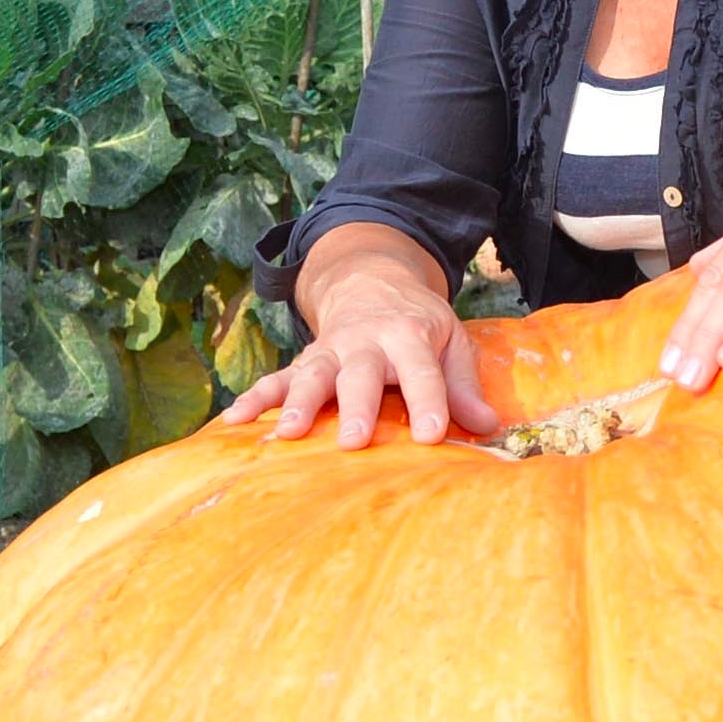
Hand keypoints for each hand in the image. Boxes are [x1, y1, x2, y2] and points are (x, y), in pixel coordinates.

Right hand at [223, 232, 497, 446]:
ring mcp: (329, 350)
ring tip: (286, 434)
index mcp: (408, 334)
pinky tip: (234, 422)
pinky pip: (275, 379)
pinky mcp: (304, 361)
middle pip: (360, 373)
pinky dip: (254, 398)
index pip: (421, 370)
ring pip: (311, 374)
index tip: (432, 435)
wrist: (369, 280)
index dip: (428, 402)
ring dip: (298, 404)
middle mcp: (365, 341)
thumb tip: (488, 427)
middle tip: (353, 441)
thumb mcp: (451, 341)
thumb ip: (464, 384)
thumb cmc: (416, 322)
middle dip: (355, 406)